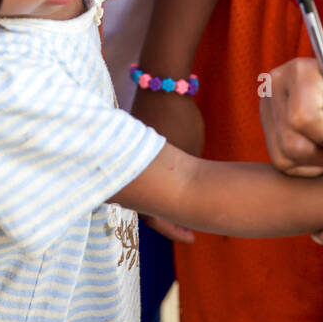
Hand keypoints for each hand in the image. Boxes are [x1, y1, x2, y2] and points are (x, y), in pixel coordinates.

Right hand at [131, 90, 204, 244]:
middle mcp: (132, 170)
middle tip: (187, 229)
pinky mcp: (132, 143)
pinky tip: (173, 178)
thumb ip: (187, 175)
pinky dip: (156, 180)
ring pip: (142, 188)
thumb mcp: (190, 152)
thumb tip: (193, 195)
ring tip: (184, 206)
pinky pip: (141, 171)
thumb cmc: (180, 117)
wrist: (163, 82)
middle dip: (166, 219)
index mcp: (144, 176)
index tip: (191, 239)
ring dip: (161, 200)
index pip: (153, 216)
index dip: (172, 231)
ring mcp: (130, 156)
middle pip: (144, 206)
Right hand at [260, 57, 322, 174]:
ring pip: (284, 154)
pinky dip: (307, 163)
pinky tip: (320, 145)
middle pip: (291, 141)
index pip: (303, 118)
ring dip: (317, 158)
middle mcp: (274, 86)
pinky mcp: (267, 129)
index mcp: (299, 71)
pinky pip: (282, 161)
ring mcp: (267, 108)